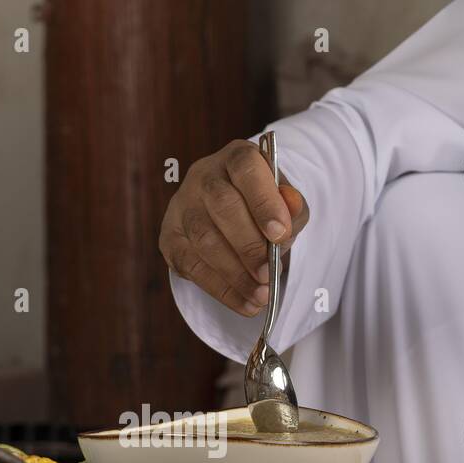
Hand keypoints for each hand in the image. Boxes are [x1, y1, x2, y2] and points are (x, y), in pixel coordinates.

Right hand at [159, 138, 308, 316]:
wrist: (232, 218)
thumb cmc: (263, 209)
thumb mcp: (287, 204)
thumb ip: (293, 207)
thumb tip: (291, 208)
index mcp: (237, 158)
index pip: (247, 169)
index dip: (264, 202)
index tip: (280, 234)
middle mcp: (204, 176)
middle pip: (221, 205)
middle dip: (248, 245)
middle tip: (269, 274)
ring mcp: (182, 206)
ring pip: (203, 238)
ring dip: (235, 273)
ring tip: (261, 295)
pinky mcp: (169, 237)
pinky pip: (191, 265)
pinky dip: (221, 289)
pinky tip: (245, 303)